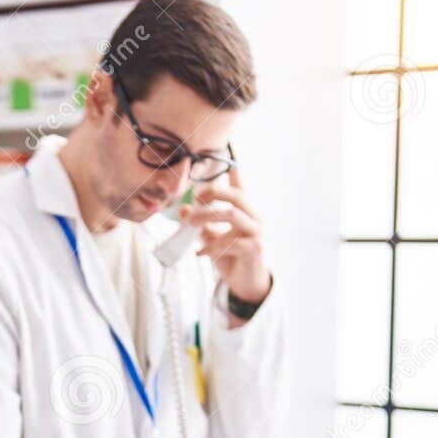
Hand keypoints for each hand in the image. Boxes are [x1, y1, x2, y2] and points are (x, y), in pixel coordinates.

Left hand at [179, 164, 271, 309]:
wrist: (244, 283)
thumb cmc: (229, 257)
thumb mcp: (210, 238)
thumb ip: (200, 224)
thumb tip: (182, 210)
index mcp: (244, 211)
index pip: (240, 186)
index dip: (235, 171)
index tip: (229, 154)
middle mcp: (253, 218)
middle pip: (235, 196)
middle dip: (212, 193)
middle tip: (193, 199)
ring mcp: (255, 233)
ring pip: (232, 215)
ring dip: (207, 217)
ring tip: (189, 225)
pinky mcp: (253, 249)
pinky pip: (230, 242)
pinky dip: (211, 246)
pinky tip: (200, 253)